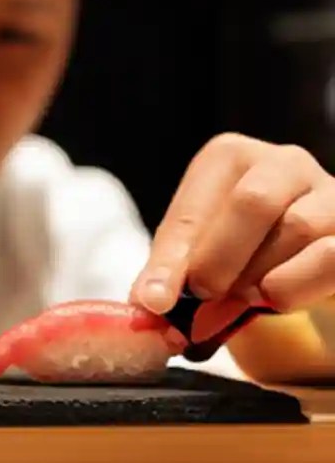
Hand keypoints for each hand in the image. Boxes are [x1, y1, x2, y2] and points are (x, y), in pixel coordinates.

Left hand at [132, 133, 334, 319]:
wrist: (296, 265)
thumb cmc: (238, 255)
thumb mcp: (197, 256)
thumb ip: (172, 274)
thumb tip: (147, 304)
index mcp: (228, 158)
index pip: (192, 209)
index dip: (171, 260)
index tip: (156, 301)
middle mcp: (283, 161)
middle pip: (252, 202)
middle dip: (221, 260)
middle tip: (205, 298)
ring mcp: (329, 190)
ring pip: (298, 227)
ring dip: (261, 276)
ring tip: (242, 297)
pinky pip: (332, 254)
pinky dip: (297, 285)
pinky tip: (276, 299)